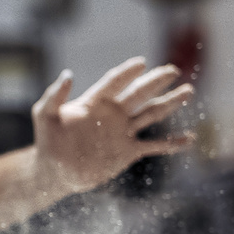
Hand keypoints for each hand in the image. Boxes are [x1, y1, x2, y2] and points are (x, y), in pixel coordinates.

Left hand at [31, 57, 194, 194]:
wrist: (54, 171)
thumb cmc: (47, 141)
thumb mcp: (45, 116)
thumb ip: (54, 96)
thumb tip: (67, 74)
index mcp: (94, 102)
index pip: (114, 83)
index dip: (126, 73)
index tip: (140, 63)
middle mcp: (113, 114)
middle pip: (138, 94)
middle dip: (155, 82)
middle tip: (172, 70)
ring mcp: (122, 132)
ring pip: (151, 114)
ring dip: (169, 103)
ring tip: (188, 91)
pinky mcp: (128, 152)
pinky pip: (154, 146)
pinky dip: (171, 144)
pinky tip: (189, 139)